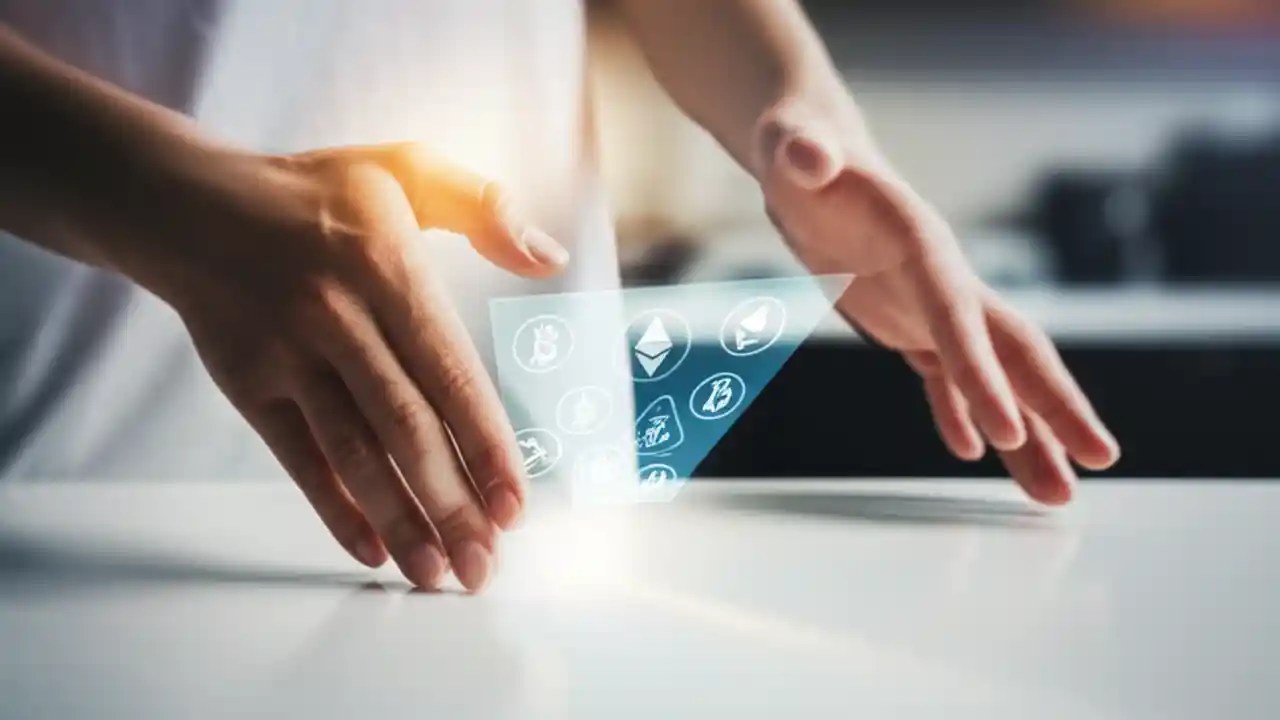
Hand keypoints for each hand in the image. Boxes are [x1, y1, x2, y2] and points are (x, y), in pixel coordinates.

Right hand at [119, 142, 568, 590]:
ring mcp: (288, 356)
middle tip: (486, 566)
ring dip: (401, 522)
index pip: (450, 373)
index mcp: (387, 268)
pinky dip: (336, 508)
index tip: (517, 503)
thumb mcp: (405, 167)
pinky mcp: (250, 386)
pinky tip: (374, 550)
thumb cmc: (316, 192)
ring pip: (354, 454)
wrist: (191, 205)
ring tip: (440, 575)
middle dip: (452, 506)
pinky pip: (299, 458)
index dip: (486, 444)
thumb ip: (485, 207)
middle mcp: (338, 318)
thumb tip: (550, 257)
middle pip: (406, 429)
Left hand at [753, 99, 1118, 503]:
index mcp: (921, 243)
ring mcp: (928, 303)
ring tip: (1055, 493)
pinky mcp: (906, 319)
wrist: (809, 159)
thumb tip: (802, 156)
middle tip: (1101, 461)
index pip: (958, 315)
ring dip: (1025, 430)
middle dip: (1055, 405)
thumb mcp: (791, 149)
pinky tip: (977, 452)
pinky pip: (944, 375)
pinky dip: (962, 413)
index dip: (982, 373)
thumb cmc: (799, 154)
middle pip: (1012, 346)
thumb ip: (801, 155)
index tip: (1004, 432)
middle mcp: (942, 278)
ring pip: (992, 373)